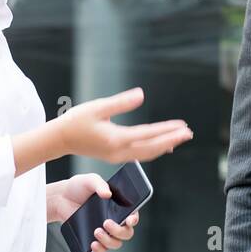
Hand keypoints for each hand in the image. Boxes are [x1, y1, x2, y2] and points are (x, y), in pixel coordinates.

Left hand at [46, 174, 139, 251]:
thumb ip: (100, 184)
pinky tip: (93, 244)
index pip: (133, 214)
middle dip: (119, 231)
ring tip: (96, 231)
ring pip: (116, 243)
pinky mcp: (94, 239)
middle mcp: (115, 220)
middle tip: (106, 223)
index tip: (129, 220)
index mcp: (119, 205)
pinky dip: (100, 250)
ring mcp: (105, 231)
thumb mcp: (90, 180)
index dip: (134, 219)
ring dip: (109, 241)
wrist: (61, 198)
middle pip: (127, 232)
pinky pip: (103, 250)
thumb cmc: (79, 187)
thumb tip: (107, 194)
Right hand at [53, 87, 192, 163]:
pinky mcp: (115, 156)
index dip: (166, 130)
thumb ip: (121, 102)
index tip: (182, 126)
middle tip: (189, 133)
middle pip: (152, 148)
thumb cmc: (77, 120)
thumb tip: (141, 95)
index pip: (147, 135)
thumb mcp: (98, 107)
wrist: (61, 139)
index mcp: (115, 139)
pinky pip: (141, 155)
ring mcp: (117, 156)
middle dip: (172, 140)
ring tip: (182, 137)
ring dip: (166, 145)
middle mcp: (118, 151)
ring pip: (148, 154)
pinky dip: (155, 150)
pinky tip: (165, 146)